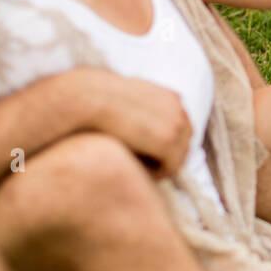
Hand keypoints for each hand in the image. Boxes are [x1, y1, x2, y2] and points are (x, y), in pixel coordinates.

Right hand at [77, 70, 191, 177]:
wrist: (86, 98)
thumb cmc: (98, 100)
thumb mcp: (128, 98)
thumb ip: (143, 108)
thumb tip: (146, 124)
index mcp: (172, 98)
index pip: (182, 129)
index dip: (166, 144)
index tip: (146, 153)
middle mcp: (179, 109)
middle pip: (184, 144)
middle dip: (168, 156)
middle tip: (144, 164)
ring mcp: (175, 124)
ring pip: (179, 157)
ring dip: (162, 165)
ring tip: (139, 167)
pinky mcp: (167, 141)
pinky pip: (172, 167)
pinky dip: (158, 172)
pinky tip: (138, 170)